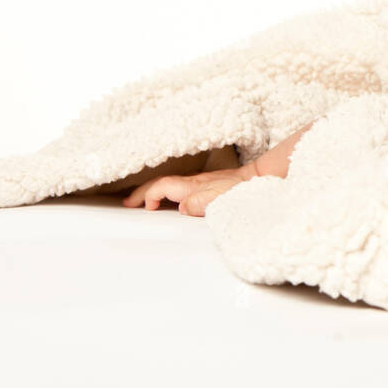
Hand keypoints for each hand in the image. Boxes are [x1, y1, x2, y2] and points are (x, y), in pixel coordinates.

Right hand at [122, 163, 257, 216]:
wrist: (258, 179)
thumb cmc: (240, 189)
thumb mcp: (220, 199)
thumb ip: (200, 203)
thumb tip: (181, 208)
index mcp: (192, 186)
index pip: (162, 187)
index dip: (148, 196)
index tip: (141, 208)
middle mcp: (193, 182)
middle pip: (161, 184)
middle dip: (142, 192)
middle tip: (129, 202)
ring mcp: (200, 182)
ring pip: (169, 184)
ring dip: (153, 192)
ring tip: (141, 201)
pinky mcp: (207, 184)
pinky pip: (179, 186)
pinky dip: (166, 191)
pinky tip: (168, 198)